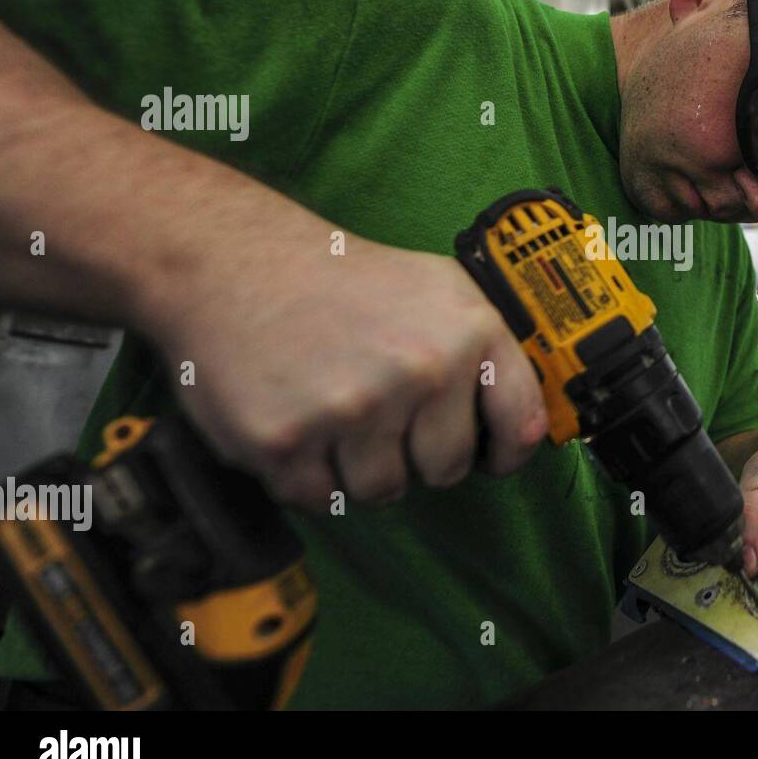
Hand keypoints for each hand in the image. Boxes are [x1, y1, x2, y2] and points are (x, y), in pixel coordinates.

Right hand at [145, 227, 547, 510]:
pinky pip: (319, 497)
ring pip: (382, 490)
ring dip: (359, 466)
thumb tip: (522, 415)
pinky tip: (297, 419)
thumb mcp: (435, 287)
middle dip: (417, 454)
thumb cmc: (338, 278)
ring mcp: (353, 409)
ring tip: (335, 410)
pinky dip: (306, 472)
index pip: (522, 425)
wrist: (235, 262)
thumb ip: (483, 347)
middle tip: (381, 414)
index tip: (492, 457)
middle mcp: (419, 370)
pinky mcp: (288, 441)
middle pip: (445, 469)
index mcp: (466, 332)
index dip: (508, 451)